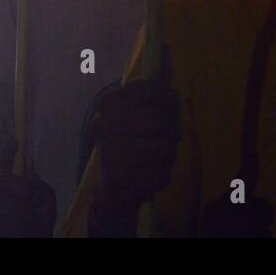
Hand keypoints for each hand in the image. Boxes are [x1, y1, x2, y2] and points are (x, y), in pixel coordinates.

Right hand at [0, 137, 56, 237]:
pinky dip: (9, 227)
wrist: (35, 239)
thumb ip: (36, 181)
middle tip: (29, 194)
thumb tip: (28, 159)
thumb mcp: (45, 197)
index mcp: (13, 181)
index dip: (8, 149)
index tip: (15, 140)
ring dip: (18, 212)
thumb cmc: (41, 218)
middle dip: (17, 187)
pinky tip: (17, 230)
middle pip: (2, 181)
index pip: (7, 161)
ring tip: (29, 219)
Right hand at [91, 74, 181, 211]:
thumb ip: (160, 98)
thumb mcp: (144, 112)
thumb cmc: (136, 140)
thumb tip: (172, 96)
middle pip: (159, 122)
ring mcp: (107, 152)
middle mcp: (102, 125)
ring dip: (169, 155)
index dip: (171, 103)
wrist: (113, 184)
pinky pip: (161, 174)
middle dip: (174, 131)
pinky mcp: (117, 180)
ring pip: (165, 150)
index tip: (171, 111)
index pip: (152, 91)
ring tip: (158, 157)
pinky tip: (150, 175)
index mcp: (107, 103)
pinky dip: (162, 175)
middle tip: (173, 136)